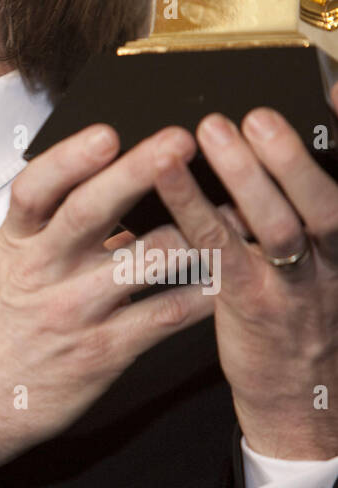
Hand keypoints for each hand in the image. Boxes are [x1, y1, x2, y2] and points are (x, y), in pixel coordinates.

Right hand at [0, 121, 215, 487]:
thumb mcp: (7, 265)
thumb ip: (53, 230)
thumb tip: (110, 191)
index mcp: (16, 243)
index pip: (35, 190)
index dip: (69, 159)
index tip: (105, 133)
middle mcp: (43, 272)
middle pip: (89, 212)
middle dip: (136, 173)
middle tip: (177, 143)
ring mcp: (73, 312)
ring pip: (139, 263)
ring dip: (189, 232)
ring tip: (228, 209)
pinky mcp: (102, 352)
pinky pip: (161, 317)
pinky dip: (199, 295)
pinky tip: (225, 277)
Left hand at [153, 87, 337, 459]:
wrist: (304, 398)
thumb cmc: (303, 309)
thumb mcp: (321, 255)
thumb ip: (301, 202)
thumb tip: (263, 137)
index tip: (331, 90)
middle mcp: (335, 259)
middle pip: (325, 203)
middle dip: (290, 157)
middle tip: (257, 114)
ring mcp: (297, 286)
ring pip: (277, 228)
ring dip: (243, 177)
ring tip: (210, 133)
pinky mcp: (252, 305)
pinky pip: (221, 254)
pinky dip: (193, 212)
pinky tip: (166, 183)